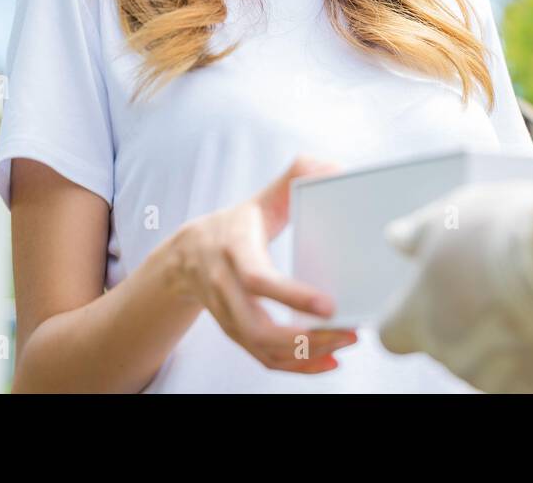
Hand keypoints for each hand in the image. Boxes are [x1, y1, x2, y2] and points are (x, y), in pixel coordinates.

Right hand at [172, 155, 356, 373]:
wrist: (184, 258)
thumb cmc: (232, 226)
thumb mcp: (259, 200)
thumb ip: (293, 177)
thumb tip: (331, 166)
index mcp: (234, 252)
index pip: (258, 280)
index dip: (292, 295)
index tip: (329, 305)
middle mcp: (225, 289)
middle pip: (260, 328)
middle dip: (306, 338)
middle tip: (348, 331)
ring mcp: (228, 317)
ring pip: (263, 350)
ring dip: (306, 355)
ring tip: (345, 342)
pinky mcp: (236, 334)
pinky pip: (264, 359)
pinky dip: (296, 367)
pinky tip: (328, 361)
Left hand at [378, 180, 532, 392]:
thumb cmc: (504, 236)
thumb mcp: (450, 216)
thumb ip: (418, 234)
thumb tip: (396, 238)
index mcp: (418, 318)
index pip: (392, 334)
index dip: (410, 315)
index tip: (433, 293)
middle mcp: (449, 356)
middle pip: (447, 343)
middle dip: (468, 317)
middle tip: (499, 279)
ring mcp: (493, 377)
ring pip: (489, 359)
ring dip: (504, 334)